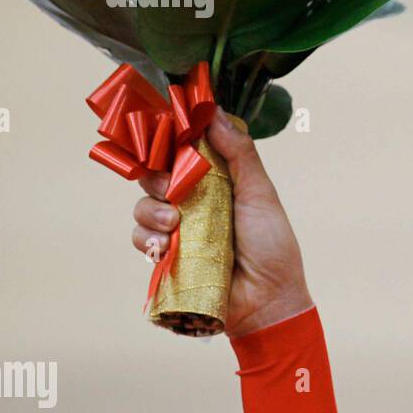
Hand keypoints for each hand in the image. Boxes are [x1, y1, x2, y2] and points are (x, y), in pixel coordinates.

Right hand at [131, 107, 312, 337]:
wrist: (268, 299)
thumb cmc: (272, 244)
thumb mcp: (260, 193)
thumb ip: (239, 154)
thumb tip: (214, 113)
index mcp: (216, 183)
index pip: (183, 155)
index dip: (169, 144)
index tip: (164, 135)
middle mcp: (194, 203)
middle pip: (156, 177)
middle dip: (157, 177)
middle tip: (172, 187)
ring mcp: (179, 231)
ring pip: (144, 207)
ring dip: (152, 212)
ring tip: (175, 225)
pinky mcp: (167, 257)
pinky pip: (141, 239)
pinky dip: (148, 239)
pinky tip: (166, 246)